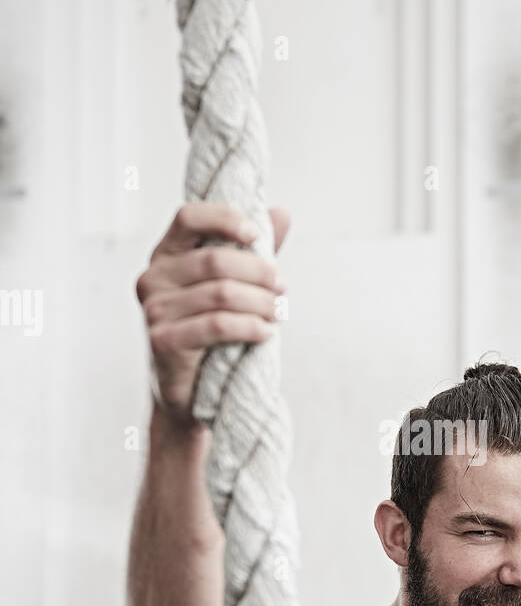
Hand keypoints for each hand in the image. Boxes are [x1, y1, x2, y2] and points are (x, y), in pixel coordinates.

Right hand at [136, 202, 290, 426]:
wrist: (188, 391)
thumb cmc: (211, 333)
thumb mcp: (230, 286)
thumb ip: (251, 252)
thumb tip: (281, 213)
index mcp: (166, 256)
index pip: (188, 217)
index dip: (225, 219)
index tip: (256, 235)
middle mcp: (152, 278)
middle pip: (215, 260)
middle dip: (259, 272)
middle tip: (283, 288)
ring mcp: (154, 310)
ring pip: (222, 294)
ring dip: (261, 303)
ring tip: (279, 313)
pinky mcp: (162, 340)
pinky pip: (218, 325)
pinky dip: (251, 327)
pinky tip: (266, 333)